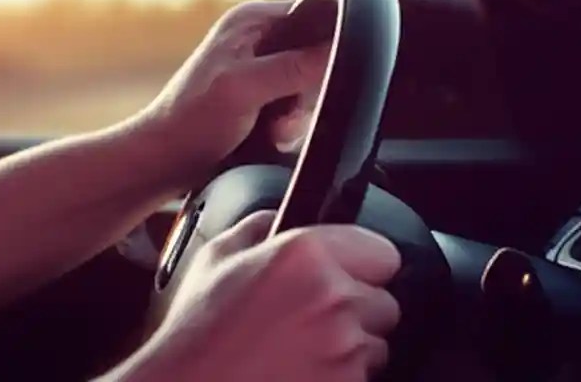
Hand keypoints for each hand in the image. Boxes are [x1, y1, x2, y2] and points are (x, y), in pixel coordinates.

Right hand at [110, 211, 401, 381]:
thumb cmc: (196, 333)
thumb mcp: (216, 258)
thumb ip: (261, 225)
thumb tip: (284, 214)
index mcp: (305, 254)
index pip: (384, 253)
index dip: (364, 267)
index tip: (346, 277)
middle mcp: (332, 297)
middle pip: (384, 304)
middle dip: (357, 314)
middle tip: (313, 323)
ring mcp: (342, 349)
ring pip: (376, 348)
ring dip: (350, 351)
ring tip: (301, 353)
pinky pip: (362, 379)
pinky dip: (340, 379)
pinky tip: (301, 374)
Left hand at [140, 0, 329, 179]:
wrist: (162, 161)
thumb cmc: (190, 120)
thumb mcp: (245, 89)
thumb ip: (294, 68)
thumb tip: (342, 50)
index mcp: (253, 20)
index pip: (317, 12)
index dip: (332, 42)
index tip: (325, 76)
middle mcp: (258, 38)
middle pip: (319, 55)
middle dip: (310, 91)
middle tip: (284, 114)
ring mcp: (260, 68)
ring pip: (310, 87)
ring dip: (297, 115)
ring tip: (271, 131)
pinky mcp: (260, 97)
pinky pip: (296, 108)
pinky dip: (288, 127)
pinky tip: (269, 138)